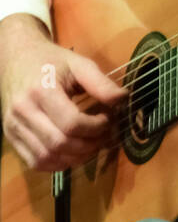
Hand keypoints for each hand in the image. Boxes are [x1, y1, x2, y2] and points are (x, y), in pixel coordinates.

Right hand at [0, 13, 126, 170]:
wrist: (15, 58)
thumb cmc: (50, 61)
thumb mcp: (79, 63)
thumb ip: (100, 82)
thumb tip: (123, 99)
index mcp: (40, 90)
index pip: (72, 124)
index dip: (97, 127)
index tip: (109, 118)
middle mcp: (23, 111)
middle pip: (60, 144)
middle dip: (90, 145)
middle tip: (105, 135)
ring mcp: (13, 126)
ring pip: (47, 158)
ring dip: (76, 158)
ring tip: (92, 144)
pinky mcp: (10, 136)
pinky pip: (36, 162)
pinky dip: (59, 163)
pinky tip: (74, 152)